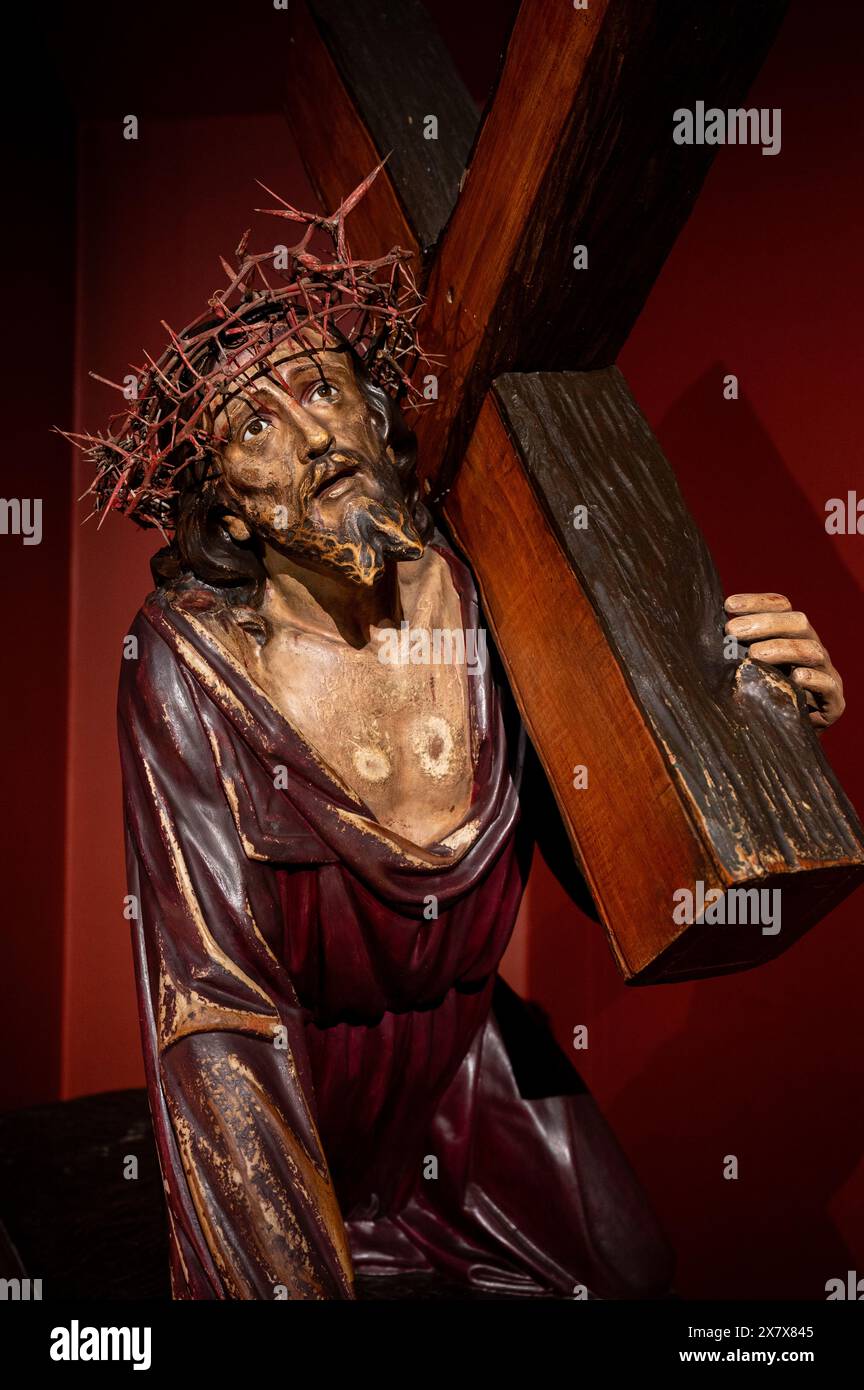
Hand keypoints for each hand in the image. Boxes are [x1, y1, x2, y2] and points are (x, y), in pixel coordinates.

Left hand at [724, 592, 844, 730]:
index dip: (756, 602)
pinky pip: (828, 685)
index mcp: (792, 635)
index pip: (780, 606)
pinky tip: (796, 677)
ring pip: (812, 650)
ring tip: (754, 654)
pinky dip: (813, 679)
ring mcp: (825, 673)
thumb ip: (734, 649)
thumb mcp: (746, 669)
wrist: (786, 739)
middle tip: (732, 631)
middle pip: (797, 622)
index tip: (728, 605)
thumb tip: (702, 633)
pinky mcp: (833, 703)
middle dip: (764, 623)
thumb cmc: (760, 697)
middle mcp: (811, 648)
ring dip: (782, 648)